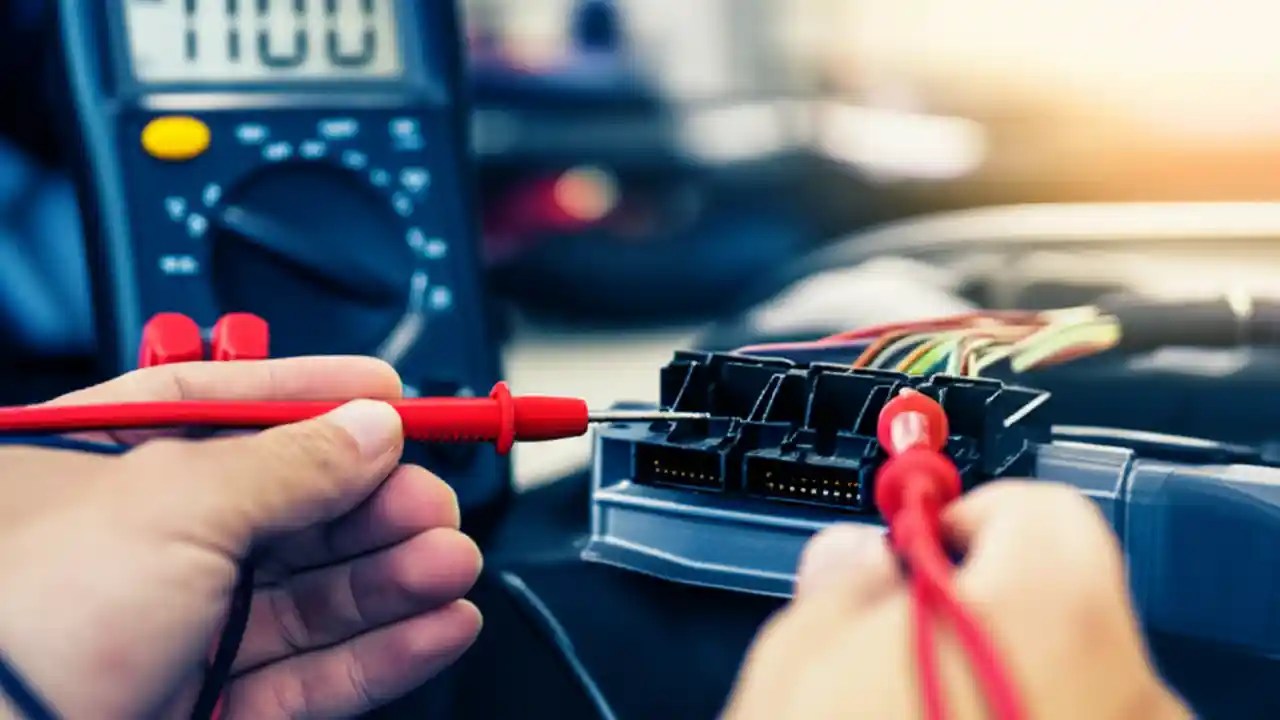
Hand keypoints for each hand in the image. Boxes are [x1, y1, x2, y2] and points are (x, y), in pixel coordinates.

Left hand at [0, 358, 482, 718]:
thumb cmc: (17, 626)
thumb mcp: (170, 506)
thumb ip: (287, 462)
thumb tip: (367, 426)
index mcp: (97, 466)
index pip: (218, 403)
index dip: (309, 392)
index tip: (387, 392)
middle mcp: (136, 545)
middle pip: (285, 507)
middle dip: (373, 503)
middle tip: (433, 501)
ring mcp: (171, 632)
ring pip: (306, 596)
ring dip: (390, 578)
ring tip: (451, 565)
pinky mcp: (202, 707)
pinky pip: (307, 675)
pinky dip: (378, 653)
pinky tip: (435, 627)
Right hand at [724, 481, 1189, 719]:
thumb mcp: (793, 673)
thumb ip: (839, 590)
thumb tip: (854, 558)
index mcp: (1049, 615)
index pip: (1039, 510)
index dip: (960, 525)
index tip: (914, 559)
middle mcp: (1127, 698)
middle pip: (1064, 607)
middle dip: (983, 620)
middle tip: (896, 661)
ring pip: (1073, 696)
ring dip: (1010, 697)